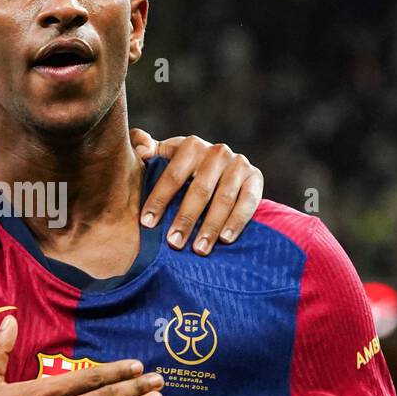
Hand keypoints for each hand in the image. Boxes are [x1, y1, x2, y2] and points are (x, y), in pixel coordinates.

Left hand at [131, 128, 264, 254]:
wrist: (222, 167)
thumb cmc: (183, 167)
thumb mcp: (164, 156)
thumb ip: (145, 149)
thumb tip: (141, 149)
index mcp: (191, 146)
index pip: (172, 175)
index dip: (159, 199)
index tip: (146, 223)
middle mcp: (217, 152)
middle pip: (199, 190)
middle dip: (185, 219)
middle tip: (174, 243)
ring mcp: (238, 164)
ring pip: (223, 199)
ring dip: (210, 226)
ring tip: (198, 249)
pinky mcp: (256, 178)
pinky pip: (248, 202)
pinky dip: (237, 221)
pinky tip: (225, 239)